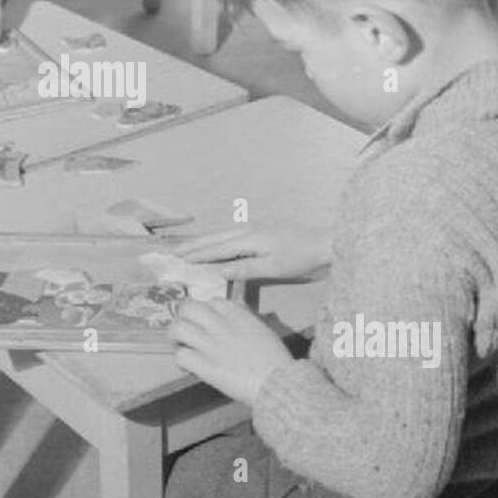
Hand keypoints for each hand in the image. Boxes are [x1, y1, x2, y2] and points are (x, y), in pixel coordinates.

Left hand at [171, 297, 294, 405]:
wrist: (278, 383)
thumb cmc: (275, 359)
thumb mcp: (262, 329)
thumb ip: (245, 316)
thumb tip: (237, 306)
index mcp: (237, 314)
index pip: (211, 300)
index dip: (205, 310)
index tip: (205, 320)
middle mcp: (221, 325)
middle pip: (188, 307)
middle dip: (182, 316)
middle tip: (185, 328)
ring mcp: (211, 345)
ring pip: (178, 328)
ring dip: (175, 336)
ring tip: (180, 345)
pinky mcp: (205, 367)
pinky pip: (181, 356)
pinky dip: (180, 360)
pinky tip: (187, 365)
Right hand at [172, 226, 330, 281]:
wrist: (324, 243)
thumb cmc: (300, 257)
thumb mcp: (272, 267)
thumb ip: (244, 268)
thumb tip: (218, 271)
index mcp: (249, 238)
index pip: (217, 248)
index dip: (197, 255)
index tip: (177, 260)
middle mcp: (248, 228)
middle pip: (215, 237)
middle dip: (194, 245)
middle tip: (173, 252)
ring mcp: (254, 227)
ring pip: (222, 233)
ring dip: (203, 241)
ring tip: (186, 247)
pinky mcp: (260, 229)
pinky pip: (230, 233)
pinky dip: (216, 239)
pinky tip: (213, 244)